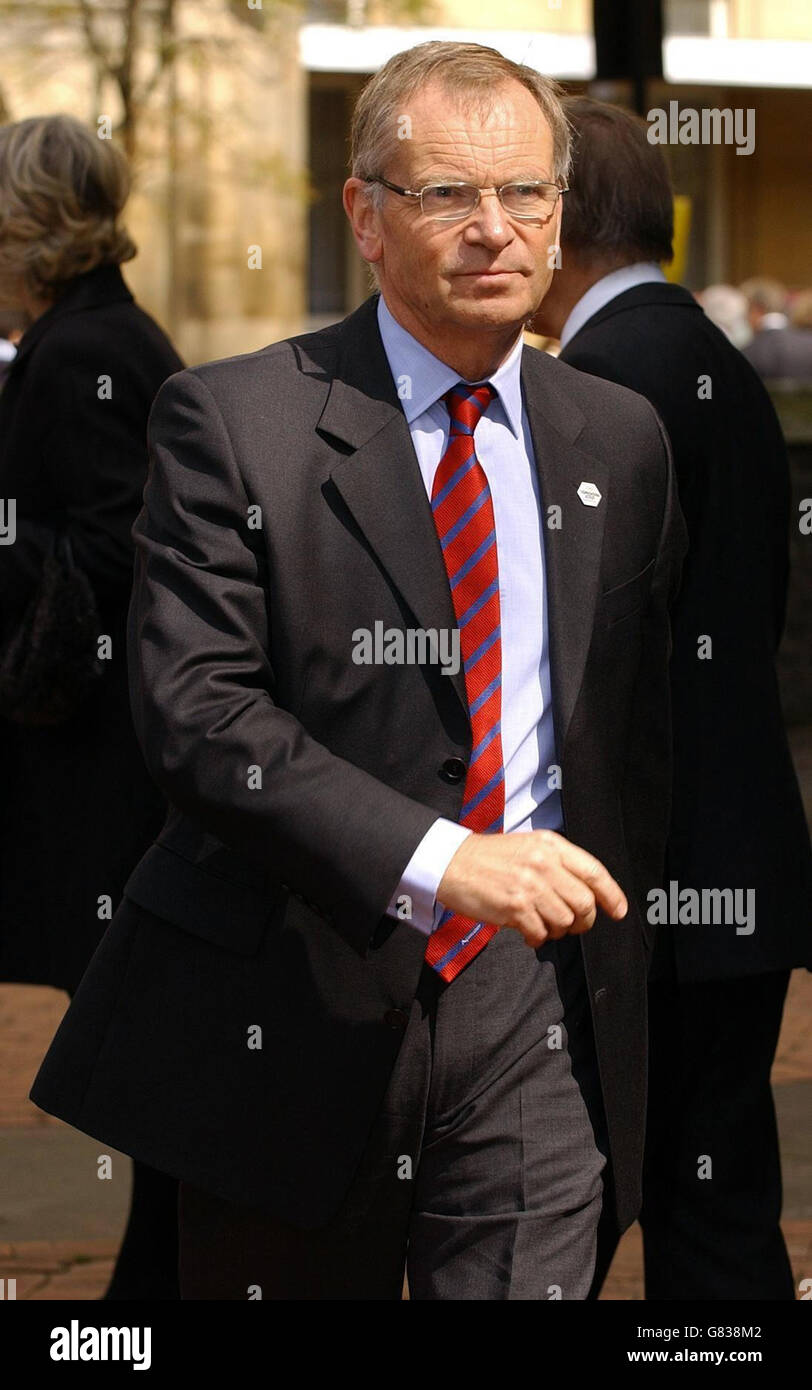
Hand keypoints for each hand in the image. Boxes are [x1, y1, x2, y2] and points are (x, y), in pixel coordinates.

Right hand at [437, 828, 627, 948]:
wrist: (450, 862)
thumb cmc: (488, 857)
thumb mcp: (528, 846)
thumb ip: (556, 863)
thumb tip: (584, 892)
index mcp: (551, 845)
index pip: (594, 871)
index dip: (612, 894)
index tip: (619, 910)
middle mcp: (544, 863)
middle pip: (584, 902)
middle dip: (584, 921)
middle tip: (574, 926)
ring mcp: (530, 886)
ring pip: (566, 921)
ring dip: (558, 930)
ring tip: (543, 926)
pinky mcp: (515, 907)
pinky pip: (541, 933)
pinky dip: (538, 938)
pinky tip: (528, 933)